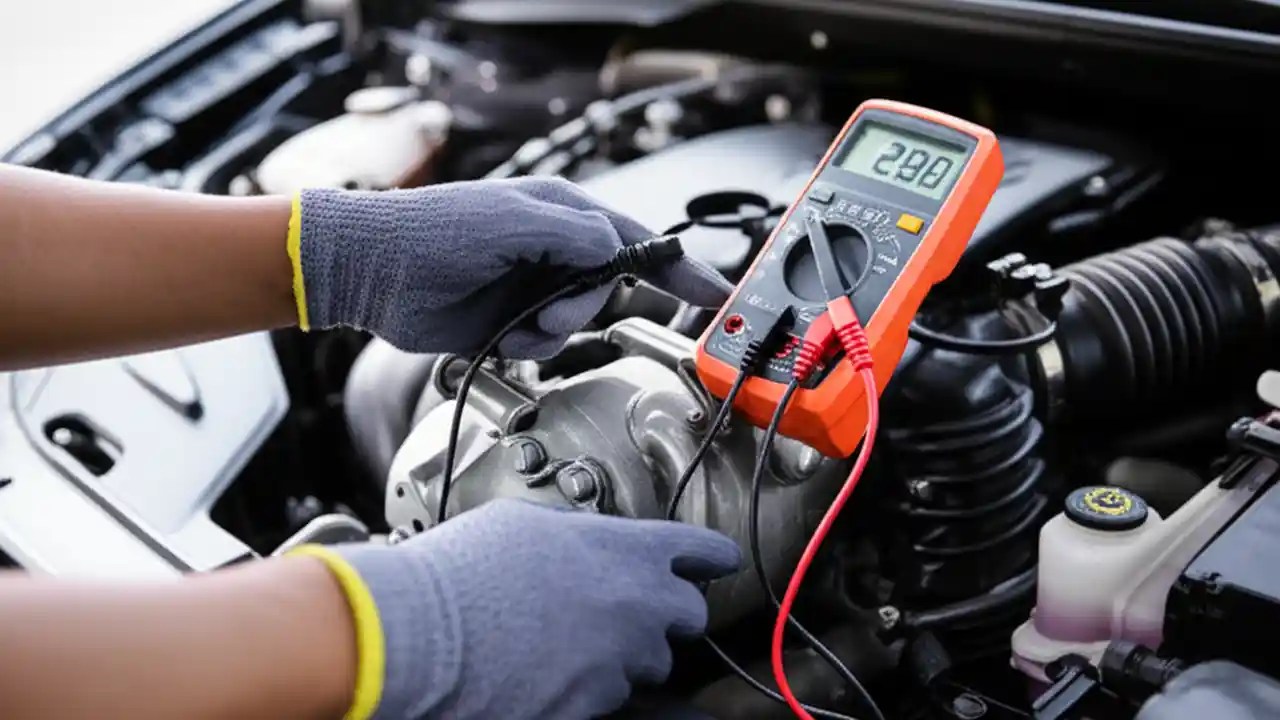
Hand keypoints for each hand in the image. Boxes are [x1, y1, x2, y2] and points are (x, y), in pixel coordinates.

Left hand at [295, 177, 731, 358]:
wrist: (370, 272)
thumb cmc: (432, 232)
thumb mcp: (510, 223)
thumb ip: (575, 236)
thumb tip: (616, 252)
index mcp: (563, 213)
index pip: (637, 240)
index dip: (679, 267)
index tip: (714, 294)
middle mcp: (555, 247)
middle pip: (610, 287)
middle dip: (585, 307)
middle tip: (550, 313)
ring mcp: (534, 285)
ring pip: (581, 321)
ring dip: (553, 331)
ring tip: (518, 324)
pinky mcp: (513, 319)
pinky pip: (547, 344)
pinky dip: (530, 346)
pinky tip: (502, 335)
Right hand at [327, 499, 740, 719]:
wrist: (415, 635)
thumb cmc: (459, 572)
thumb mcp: (524, 525)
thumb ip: (577, 535)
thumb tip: (584, 542)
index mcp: (625, 550)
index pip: (697, 550)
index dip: (711, 556)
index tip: (720, 561)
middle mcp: (636, 607)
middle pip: (687, 615)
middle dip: (665, 614)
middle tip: (629, 611)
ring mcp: (618, 663)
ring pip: (649, 664)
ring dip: (625, 654)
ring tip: (571, 642)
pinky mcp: (593, 708)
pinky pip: (612, 698)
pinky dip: (590, 688)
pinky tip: (550, 671)